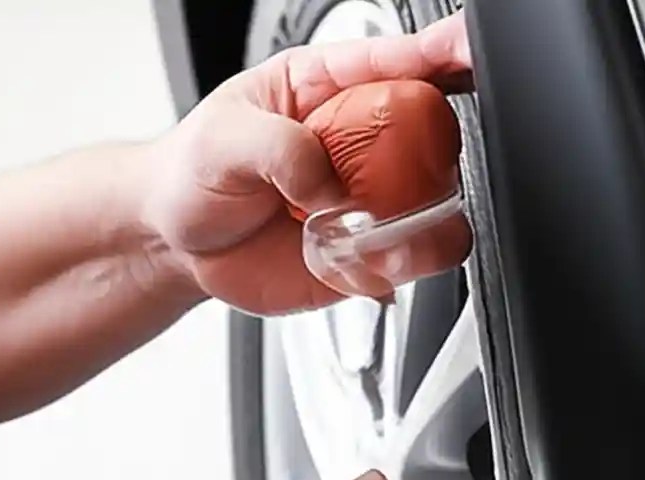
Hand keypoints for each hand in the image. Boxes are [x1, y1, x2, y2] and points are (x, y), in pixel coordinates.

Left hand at [140, 12, 471, 313]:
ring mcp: (371, 196)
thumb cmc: (192, 175)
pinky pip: (415, 256)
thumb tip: (328, 183)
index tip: (466, 52)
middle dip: (439, 148)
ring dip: (421, 217)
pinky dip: (405, 262)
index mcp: (328, 86)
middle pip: (434, 131)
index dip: (440, 51)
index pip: (398, 59)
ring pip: (437, 201)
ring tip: (369, 229)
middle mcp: (361, 141)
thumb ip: (280, 148)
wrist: (178, 246)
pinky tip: (366, 261)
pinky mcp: (371, 248)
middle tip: (397, 173)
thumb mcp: (221, 140)